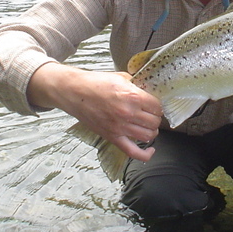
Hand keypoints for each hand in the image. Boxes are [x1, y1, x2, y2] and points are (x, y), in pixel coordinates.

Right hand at [28, 64, 162, 161]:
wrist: (75, 92)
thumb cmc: (96, 83)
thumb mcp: (120, 77)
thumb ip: (136, 85)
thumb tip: (148, 90)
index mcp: (132, 96)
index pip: (157, 106)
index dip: (157, 106)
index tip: (154, 105)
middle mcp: (128, 113)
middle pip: (154, 122)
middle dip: (155, 118)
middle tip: (150, 114)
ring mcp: (120, 127)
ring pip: (148, 136)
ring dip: (151, 131)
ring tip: (147, 126)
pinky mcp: (112, 137)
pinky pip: (133, 152)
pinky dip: (145, 155)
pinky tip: (151, 151)